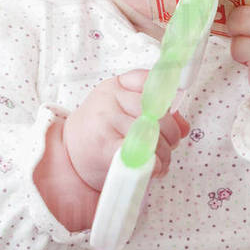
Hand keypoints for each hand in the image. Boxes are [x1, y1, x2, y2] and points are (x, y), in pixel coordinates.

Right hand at [63, 70, 189, 190]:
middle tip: (168, 147)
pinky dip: (154, 164)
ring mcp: (107, 121)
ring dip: (164, 154)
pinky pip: (141, 153)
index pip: (150, 81)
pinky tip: (153, 168)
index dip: (168, 98)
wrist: (66, 157)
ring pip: (154, 135)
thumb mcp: (121, 112)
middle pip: (159, 113)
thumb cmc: (98, 134)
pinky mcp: (105, 146)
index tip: (173, 113)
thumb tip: (183, 124)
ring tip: (160, 162)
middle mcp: (111, 99)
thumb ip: (152, 111)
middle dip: (171, 135)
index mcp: (116, 86)